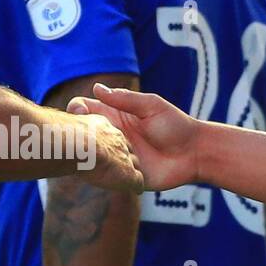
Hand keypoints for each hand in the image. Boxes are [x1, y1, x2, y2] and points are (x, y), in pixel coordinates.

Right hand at [68, 83, 200, 190]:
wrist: (195, 153)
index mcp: (115, 117)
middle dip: (73, 134)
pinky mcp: (125, 176)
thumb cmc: (175, 125)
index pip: (87, 111)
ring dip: (84, 156)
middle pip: (84, 135)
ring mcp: (117, 158)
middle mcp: (112, 137)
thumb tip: (96, 88)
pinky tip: (97, 172)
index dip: (77, 110)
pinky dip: (100, 175)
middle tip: (70, 134)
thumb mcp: (151, 106)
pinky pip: (108, 178)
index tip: (77, 112)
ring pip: (91, 158)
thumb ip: (125, 99)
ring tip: (80, 153)